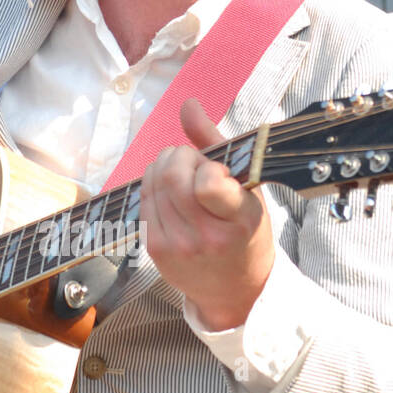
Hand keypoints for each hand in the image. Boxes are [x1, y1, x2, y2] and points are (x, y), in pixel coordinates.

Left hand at [140, 98, 274, 331]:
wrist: (236, 288)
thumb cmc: (246, 232)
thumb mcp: (248, 188)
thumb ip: (215, 142)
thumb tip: (188, 104)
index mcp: (239, 220)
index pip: (207, 183)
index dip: (205, 165)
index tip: (216, 170)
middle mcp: (206, 237)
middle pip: (172, 175)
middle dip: (179, 155)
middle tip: (191, 160)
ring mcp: (177, 246)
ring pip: (153, 184)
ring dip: (163, 167)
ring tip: (182, 173)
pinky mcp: (155, 250)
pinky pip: (144, 201)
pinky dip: (153, 186)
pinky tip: (170, 192)